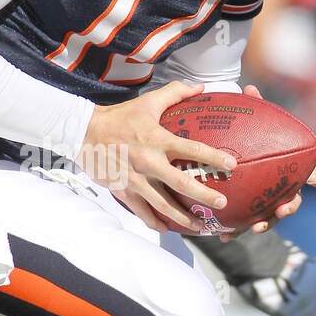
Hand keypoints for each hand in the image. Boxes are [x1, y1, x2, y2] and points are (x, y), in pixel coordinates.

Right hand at [80, 81, 236, 232]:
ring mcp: (135, 180)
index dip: (213, 158)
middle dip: (204, 196)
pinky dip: (155, 221)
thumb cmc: (119, 117)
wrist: (84, 133)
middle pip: (181, 184)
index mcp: (158, 140)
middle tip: (221, 205)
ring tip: (200, 226)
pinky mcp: (123, 191)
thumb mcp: (148, 102)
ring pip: (163, 205)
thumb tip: (201, 87)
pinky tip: (167, 228)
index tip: (231, 165)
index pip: (192, 150)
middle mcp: (149, 162)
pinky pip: (142, 211)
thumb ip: (176, 93)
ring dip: (183, 218)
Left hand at [220, 83, 315, 238]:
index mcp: (292, 169)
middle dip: (290, 205)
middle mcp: (285, 189)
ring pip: (272, 217)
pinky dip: (237, 230)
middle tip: (282, 208)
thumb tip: (250, 89)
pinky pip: (246, 224)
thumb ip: (256, 109)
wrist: (234, 158)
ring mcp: (269, 203)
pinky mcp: (251, 213)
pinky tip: (224, 236)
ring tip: (255, 226)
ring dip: (266, 223)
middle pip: (295, 200)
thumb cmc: (253, 140)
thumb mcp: (254, 125)